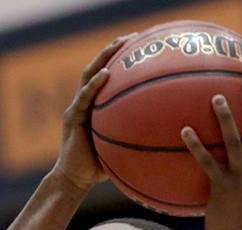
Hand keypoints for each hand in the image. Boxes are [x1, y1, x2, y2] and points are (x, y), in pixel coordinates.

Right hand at [51, 35, 131, 195]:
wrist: (75, 181)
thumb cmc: (100, 169)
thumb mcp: (122, 150)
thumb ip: (137, 139)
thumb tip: (169, 138)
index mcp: (96, 107)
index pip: (108, 76)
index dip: (121, 60)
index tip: (140, 48)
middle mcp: (85, 102)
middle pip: (98, 67)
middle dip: (113, 50)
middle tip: (132, 37)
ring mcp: (78, 108)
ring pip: (89, 75)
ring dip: (103, 57)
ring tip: (118, 45)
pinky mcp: (72, 117)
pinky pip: (84, 97)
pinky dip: (95, 84)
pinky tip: (106, 74)